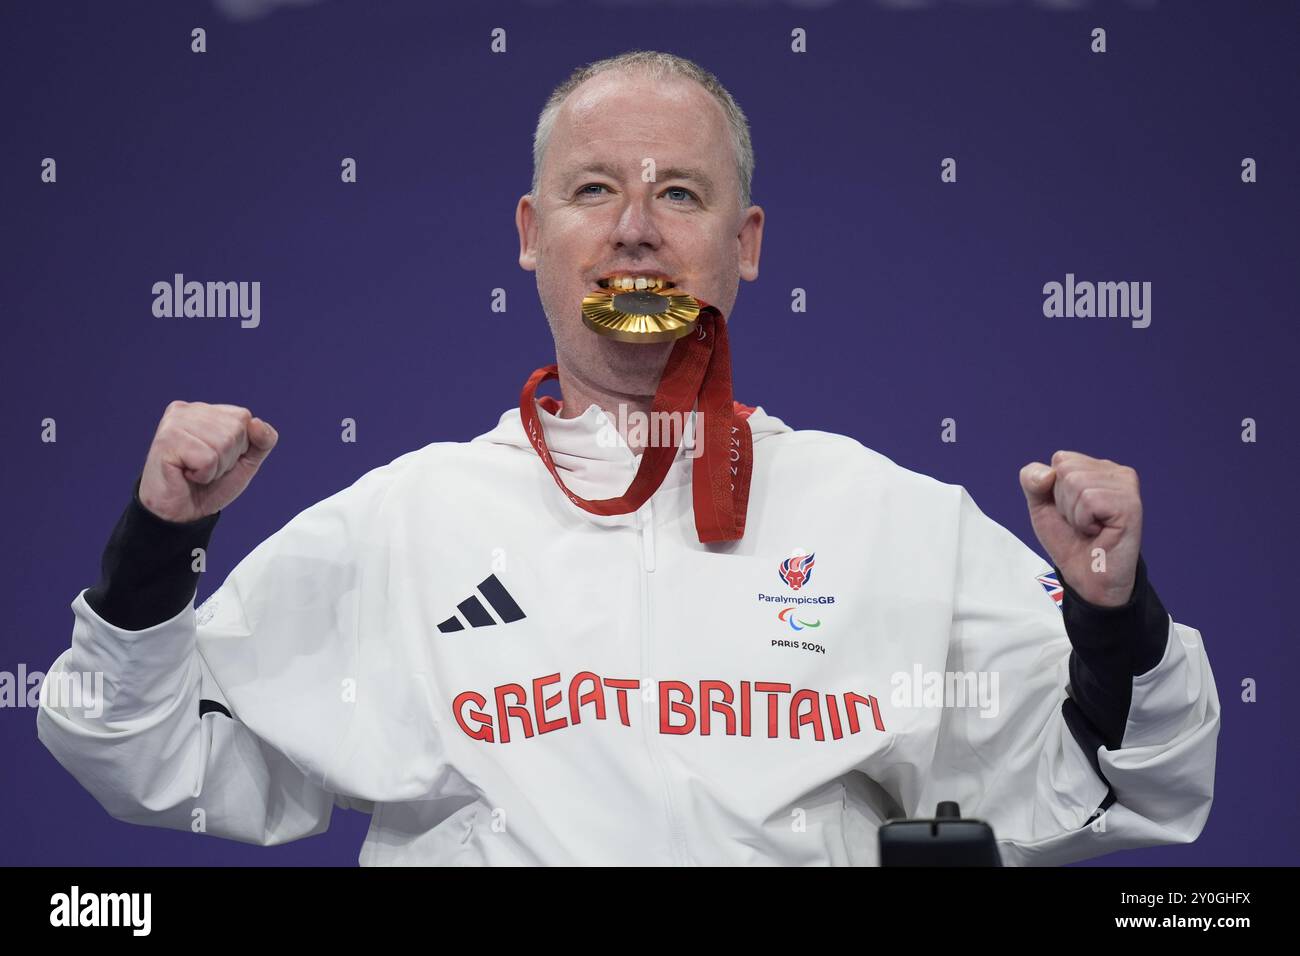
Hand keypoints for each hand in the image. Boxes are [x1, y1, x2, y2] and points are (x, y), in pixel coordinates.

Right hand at [137, 401, 277, 522]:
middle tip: (205, 468)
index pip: (244, 418)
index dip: (240, 447)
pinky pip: (208, 459)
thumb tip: (256, 422)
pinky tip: (186, 475)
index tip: (218, 458)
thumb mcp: (246, 461)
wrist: (181, 513)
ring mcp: (174, 423)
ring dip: (215, 468)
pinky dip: (204, 475)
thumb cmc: (210, 484)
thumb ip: (263, 440)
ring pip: (223, 443)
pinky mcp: (167, 440)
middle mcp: (188, 410)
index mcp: (206, 410)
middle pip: (235, 431)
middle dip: (227, 459)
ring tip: (195, 471)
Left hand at [1019, 450, 1141, 606]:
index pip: (1060, 459)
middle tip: (1081, 522)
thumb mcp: (1040, 504)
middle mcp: (1115, 472)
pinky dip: (1084, 521)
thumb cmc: (1069, 540)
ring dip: (1074, 513)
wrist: (1086, 577)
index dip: (1053, 490)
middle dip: (1063, 501)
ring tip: (1090, 527)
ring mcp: (1126, 486)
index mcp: (1097, 467)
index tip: (1070, 511)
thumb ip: (1032, 479)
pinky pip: (1088, 499)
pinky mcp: (1130, 504)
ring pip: (1076, 482)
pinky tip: (1099, 531)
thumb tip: (1048, 474)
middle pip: (1066, 469)